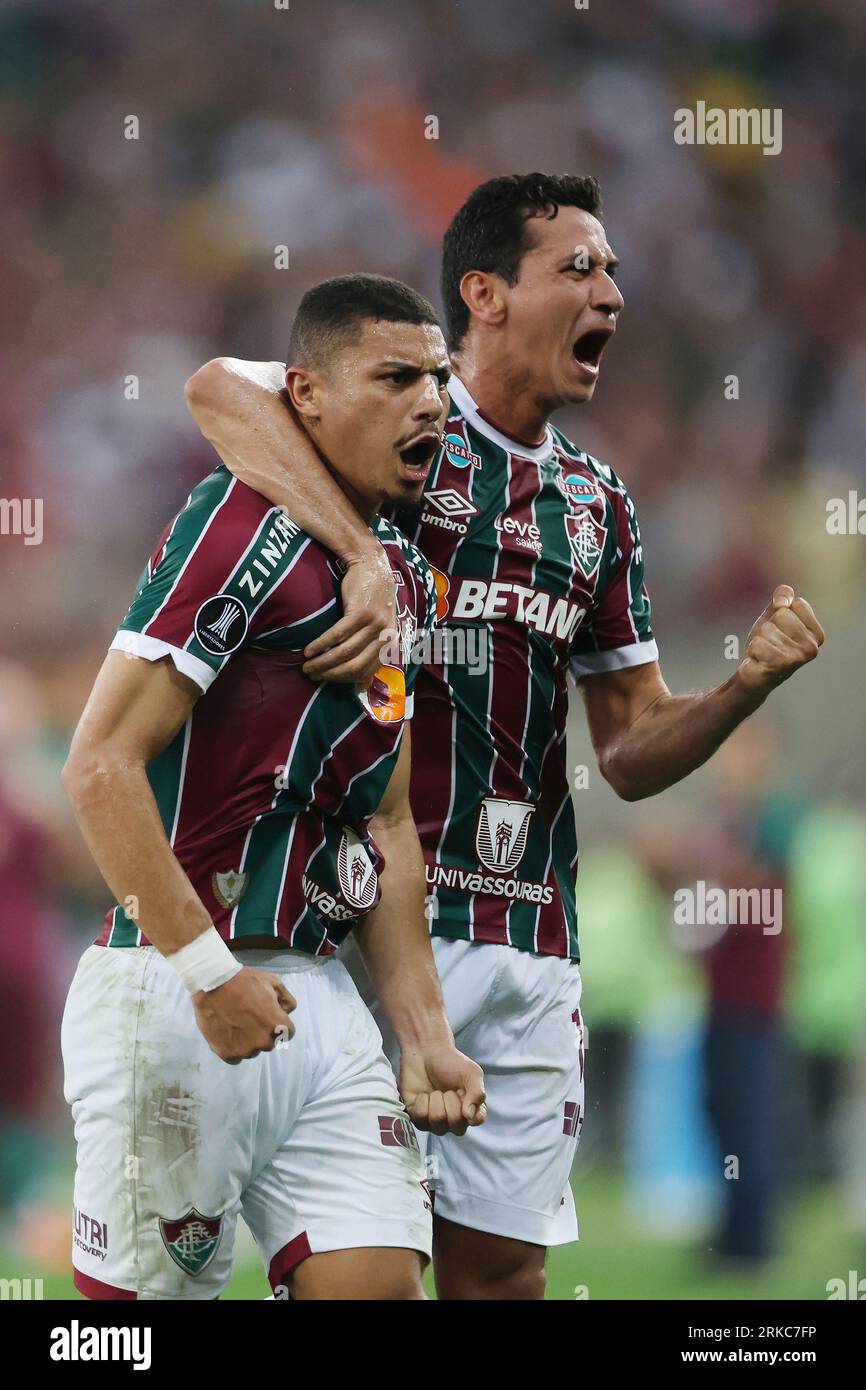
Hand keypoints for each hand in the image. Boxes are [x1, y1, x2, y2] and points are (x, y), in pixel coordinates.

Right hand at [193, 968, 295, 1064]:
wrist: (212, 984)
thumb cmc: (244, 981)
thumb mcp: (273, 981)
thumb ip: (286, 999)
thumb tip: (286, 1013)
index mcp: (278, 1025)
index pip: (287, 1033)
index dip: (278, 1023)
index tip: (269, 1017)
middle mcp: (264, 1042)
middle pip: (269, 1042)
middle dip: (263, 1032)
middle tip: (250, 1019)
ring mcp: (245, 1049)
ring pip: (252, 1050)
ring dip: (248, 1041)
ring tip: (236, 1024)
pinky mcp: (227, 1053)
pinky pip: (235, 1057)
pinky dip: (232, 1048)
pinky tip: (228, 1034)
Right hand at [302, 544, 395, 684]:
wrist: (371, 565)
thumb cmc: (371, 598)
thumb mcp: (379, 626)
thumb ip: (372, 652)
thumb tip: (360, 685)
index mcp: (390, 644)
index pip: (366, 672)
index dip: (343, 680)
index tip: (326, 680)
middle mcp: (385, 636)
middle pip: (354, 666)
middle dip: (330, 674)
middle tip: (312, 675)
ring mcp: (374, 624)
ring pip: (344, 652)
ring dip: (322, 662)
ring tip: (307, 665)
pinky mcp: (361, 613)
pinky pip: (338, 635)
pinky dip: (321, 645)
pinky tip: (309, 650)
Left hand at [399, 1044, 486, 1136]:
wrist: (425, 1052)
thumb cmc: (451, 1062)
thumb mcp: (471, 1072)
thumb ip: (477, 1093)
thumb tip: (469, 1116)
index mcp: (471, 1109)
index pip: (477, 1121)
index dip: (469, 1106)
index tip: (462, 1091)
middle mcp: (454, 1120)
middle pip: (457, 1128)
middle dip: (451, 1104)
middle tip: (448, 1090)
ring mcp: (435, 1121)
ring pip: (437, 1123)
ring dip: (436, 1101)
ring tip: (435, 1091)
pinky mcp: (418, 1118)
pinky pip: (420, 1118)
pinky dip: (421, 1102)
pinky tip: (423, 1094)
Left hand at [737, 585, 824, 700]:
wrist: (753, 674)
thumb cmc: (767, 643)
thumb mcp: (774, 614)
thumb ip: (783, 597)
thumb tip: (782, 603)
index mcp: (817, 634)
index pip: (797, 603)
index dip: (780, 612)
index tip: (779, 629)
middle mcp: (812, 647)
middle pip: (782, 615)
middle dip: (768, 626)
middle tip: (769, 643)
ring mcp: (798, 657)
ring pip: (768, 629)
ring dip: (760, 639)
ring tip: (764, 652)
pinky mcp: (781, 665)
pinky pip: (759, 643)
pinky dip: (753, 650)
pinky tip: (759, 660)